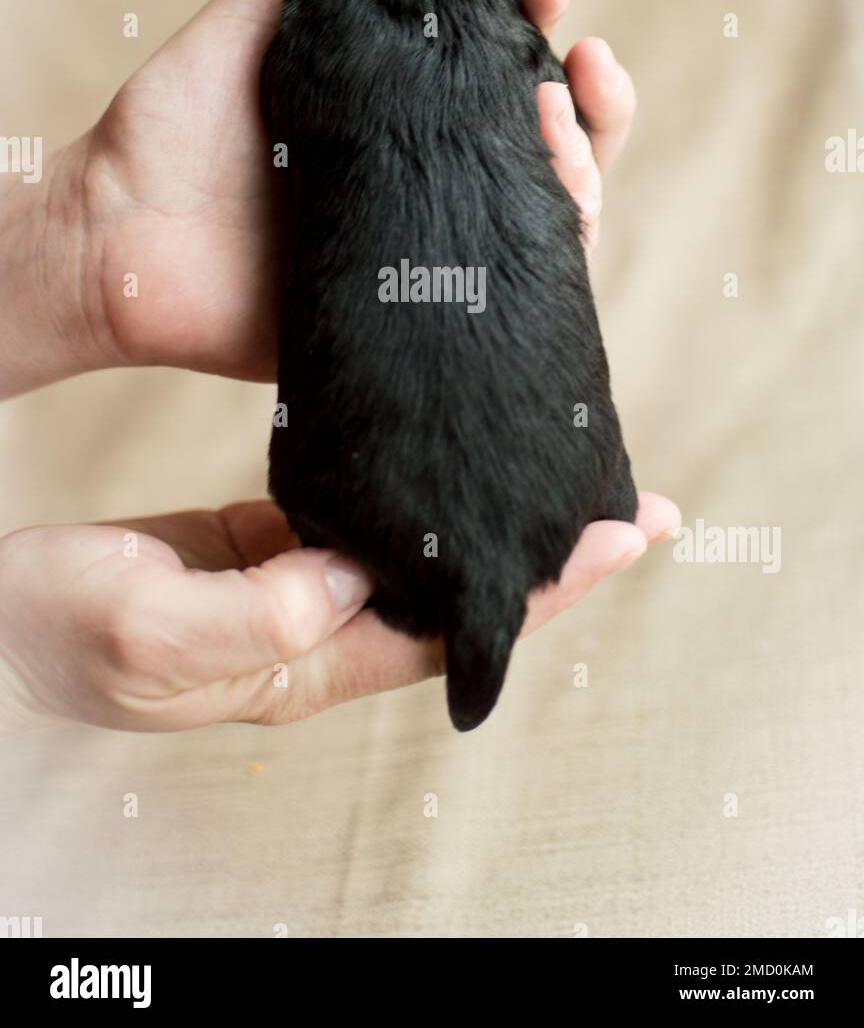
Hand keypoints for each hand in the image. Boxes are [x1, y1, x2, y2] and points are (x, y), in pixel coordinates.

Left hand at [0, 0, 635, 393]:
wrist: (121, 231)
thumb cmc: (179, 121)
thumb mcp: (264, 16)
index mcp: (404, 113)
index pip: (503, 69)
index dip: (540, 20)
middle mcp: (429, 178)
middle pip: (552, 145)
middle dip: (590, 95)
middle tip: (577, 54)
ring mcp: (430, 248)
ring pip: (554, 216)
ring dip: (583, 160)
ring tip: (558, 113)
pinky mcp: (420, 312)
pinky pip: (517, 291)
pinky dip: (558, 244)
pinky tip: (558, 196)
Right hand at [0, 494, 676, 733]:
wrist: (7, 611)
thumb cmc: (59, 630)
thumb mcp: (148, 629)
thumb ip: (255, 615)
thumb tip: (354, 577)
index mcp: (304, 663)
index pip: (452, 630)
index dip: (545, 590)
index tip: (625, 535)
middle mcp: (318, 631)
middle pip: (457, 594)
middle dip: (546, 556)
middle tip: (629, 500)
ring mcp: (296, 588)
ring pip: (419, 553)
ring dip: (485, 518)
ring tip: (550, 469)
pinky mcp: (265, 546)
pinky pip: (364, 521)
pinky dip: (416, 491)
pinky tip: (441, 456)